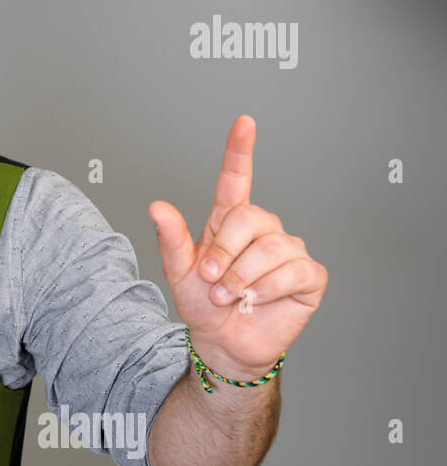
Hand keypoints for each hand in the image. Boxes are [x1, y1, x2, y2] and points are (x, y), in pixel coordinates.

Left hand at [149, 115, 326, 380]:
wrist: (223, 343)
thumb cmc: (203, 304)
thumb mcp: (179, 272)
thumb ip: (171, 238)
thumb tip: (157, 205)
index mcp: (229, 222)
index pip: (236, 179)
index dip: (240, 150)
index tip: (244, 123)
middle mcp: (262, 230)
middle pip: (249, 218)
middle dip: (224, 253)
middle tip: (211, 281)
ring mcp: (288, 251)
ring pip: (270, 247)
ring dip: (242, 278)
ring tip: (229, 296)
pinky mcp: (308, 275)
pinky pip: (292, 270)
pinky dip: (266, 289)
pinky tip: (255, 300)